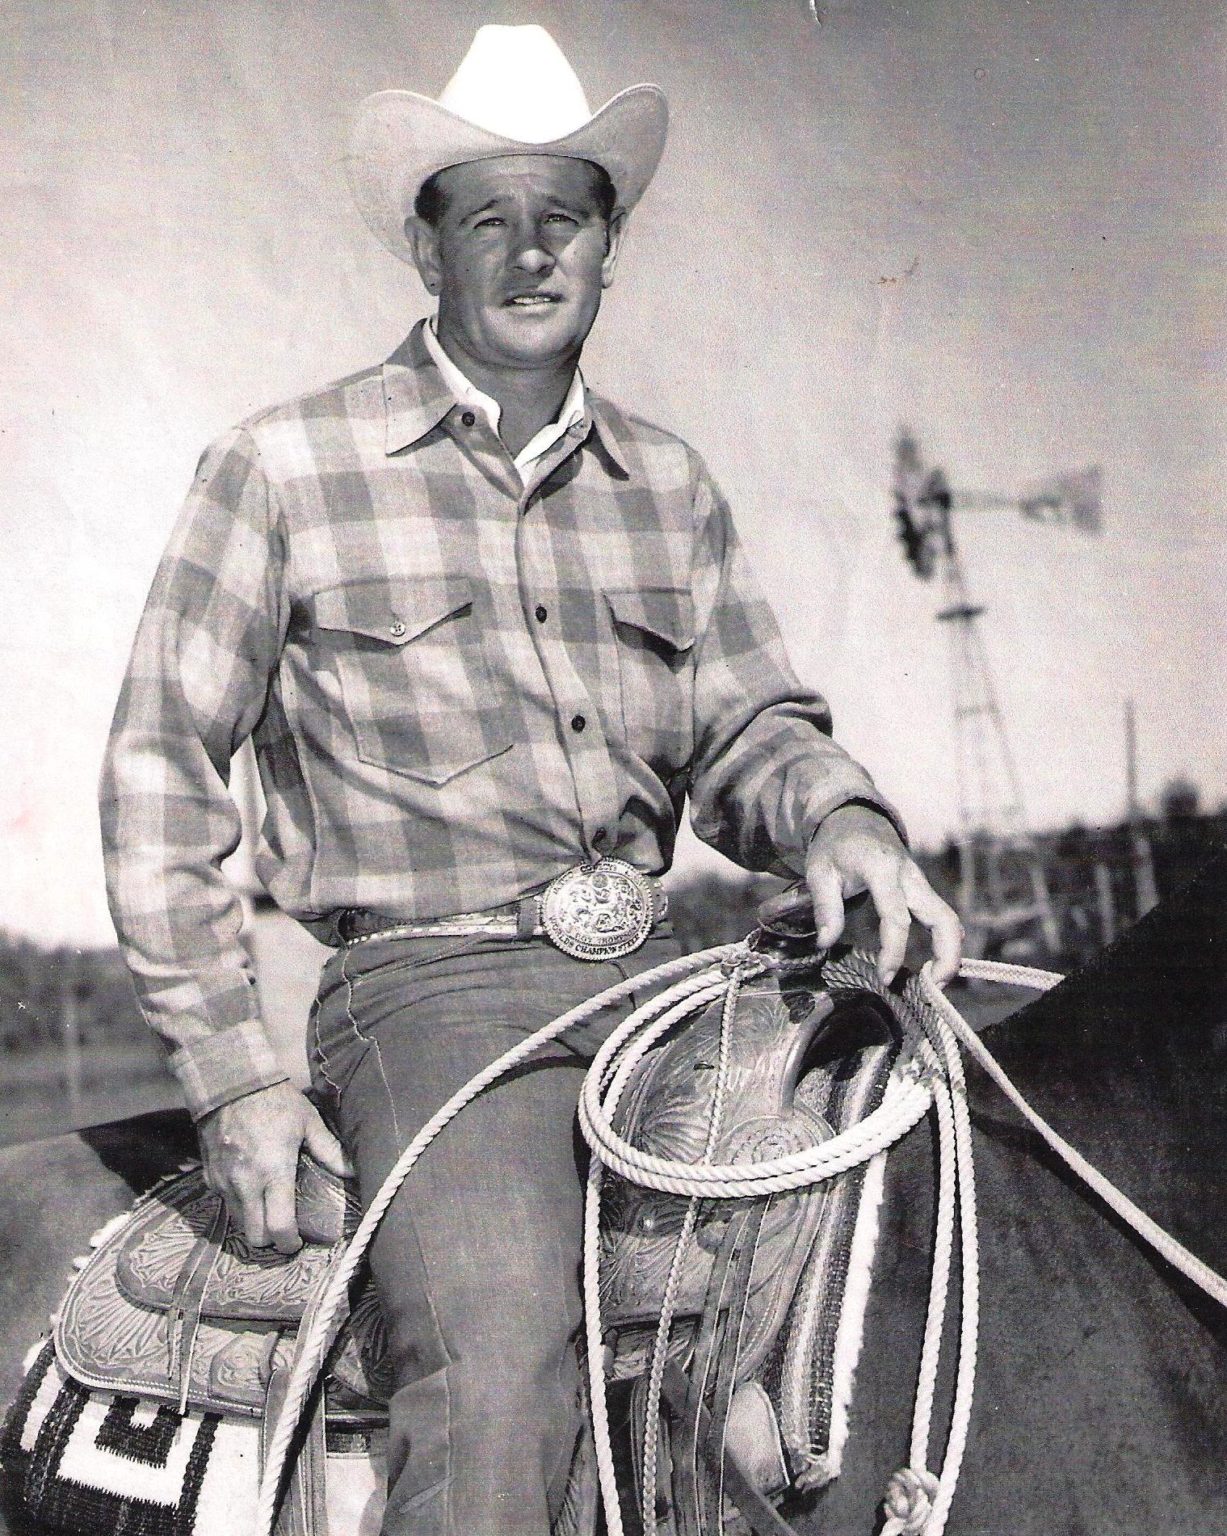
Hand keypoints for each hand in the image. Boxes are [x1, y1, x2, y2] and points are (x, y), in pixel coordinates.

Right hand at [198, 1082, 352, 1253]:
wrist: (229, 1081)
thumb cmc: (274, 1100)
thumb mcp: (308, 1121)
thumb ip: (329, 1151)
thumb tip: (354, 1171)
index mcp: (274, 1172)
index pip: (279, 1226)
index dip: (289, 1243)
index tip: (297, 1243)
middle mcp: (245, 1184)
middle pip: (254, 1236)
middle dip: (270, 1239)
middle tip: (283, 1228)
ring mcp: (223, 1182)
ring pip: (238, 1222)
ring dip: (253, 1222)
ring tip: (268, 1209)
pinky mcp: (208, 1176)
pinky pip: (224, 1202)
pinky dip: (238, 1203)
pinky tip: (250, 1188)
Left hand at [806, 804, 962, 986]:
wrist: (853, 818)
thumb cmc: (835, 846)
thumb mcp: (819, 872)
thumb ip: (825, 907)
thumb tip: (826, 943)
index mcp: (881, 869)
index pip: (896, 917)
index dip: (893, 951)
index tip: (885, 978)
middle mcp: (909, 875)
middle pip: (942, 917)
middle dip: (946, 954)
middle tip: (933, 988)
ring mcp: (920, 882)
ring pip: (949, 918)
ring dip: (951, 952)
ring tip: (936, 984)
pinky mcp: (922, 889)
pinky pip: (942, 916)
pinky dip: (946, 941)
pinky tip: (936, 964)